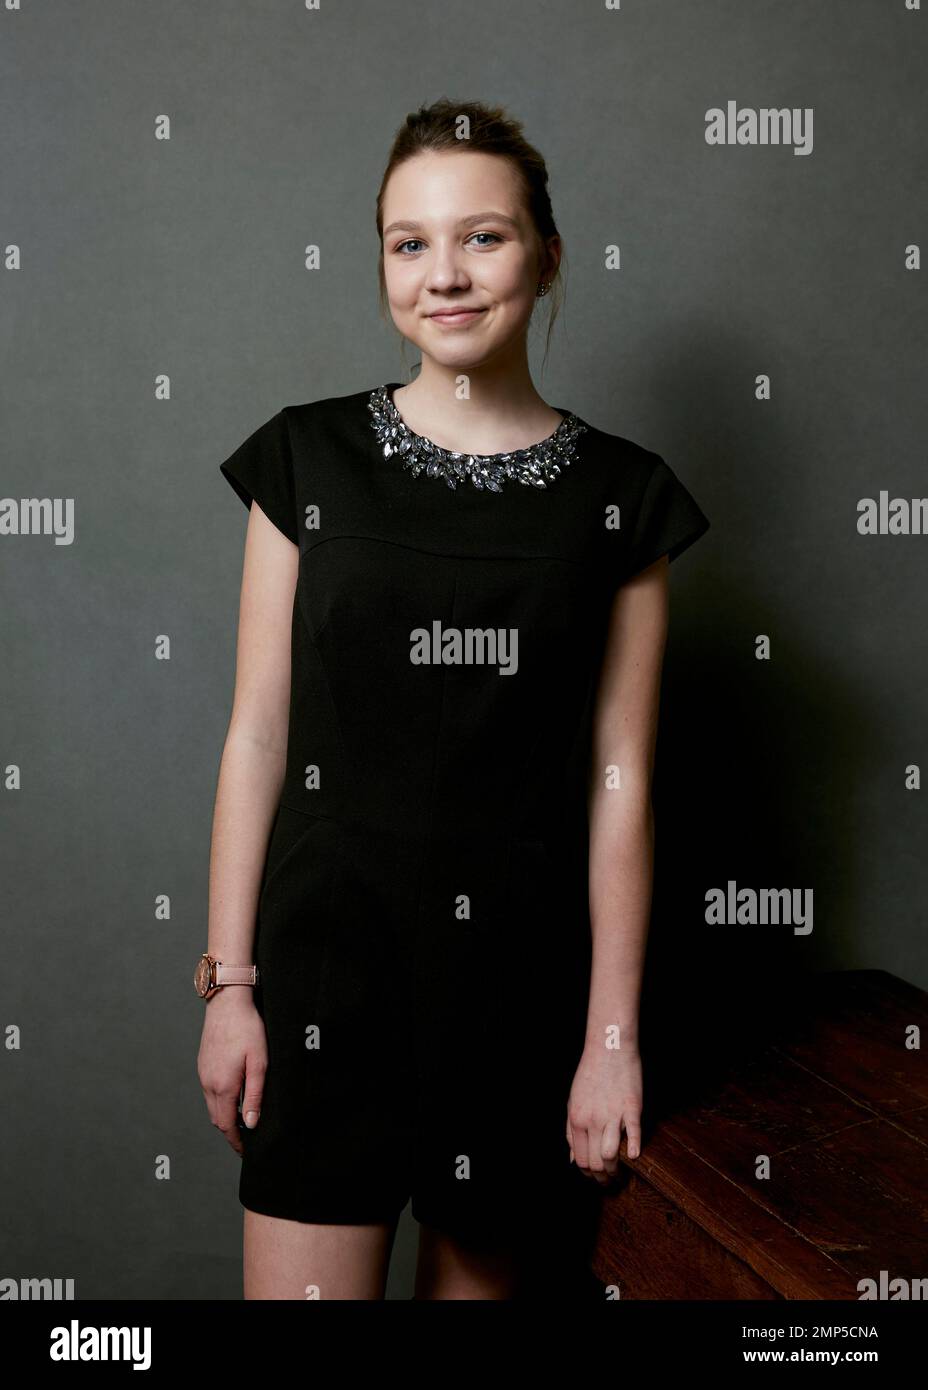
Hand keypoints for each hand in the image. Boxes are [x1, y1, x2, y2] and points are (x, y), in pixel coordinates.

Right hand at [196, 989, 266, 1156]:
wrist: (227, 1002)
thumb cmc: (248, 1029)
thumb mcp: (259, 1063)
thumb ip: (254, 1095)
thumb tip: (251, 1123)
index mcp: (222, 1086)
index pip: (227, 1124)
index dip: (236, 1140)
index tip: (246, 1150)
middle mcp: (208, 1083)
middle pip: (217, 1118)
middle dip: (230, 1131)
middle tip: (246, 1139)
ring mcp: (203, 1073)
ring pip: (212, 1105)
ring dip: (225, 1116)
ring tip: (243, 1120)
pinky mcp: (203, 1064)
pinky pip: (209, 1091)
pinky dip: (220, 1102)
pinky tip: (234, 1097)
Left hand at [565, 1042, 642, 1183]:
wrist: (608, 1049)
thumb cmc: (590, 1075)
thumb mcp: (572, 1102)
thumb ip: (571, 1131)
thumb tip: (573, 1159)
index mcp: (576, 1119)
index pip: (580, 1160)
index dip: (588, 1174)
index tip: (595, 1177)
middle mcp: (592, 1120)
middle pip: (595, 1162)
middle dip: (602, 1177)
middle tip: (610, 1181)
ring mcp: (612, 1114)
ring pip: (611, 1155)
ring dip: (616, 1169)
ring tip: (621, 1172)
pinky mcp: (632, 1108)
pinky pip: (633, 1134)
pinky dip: (634, 1148)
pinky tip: (634, 1155)